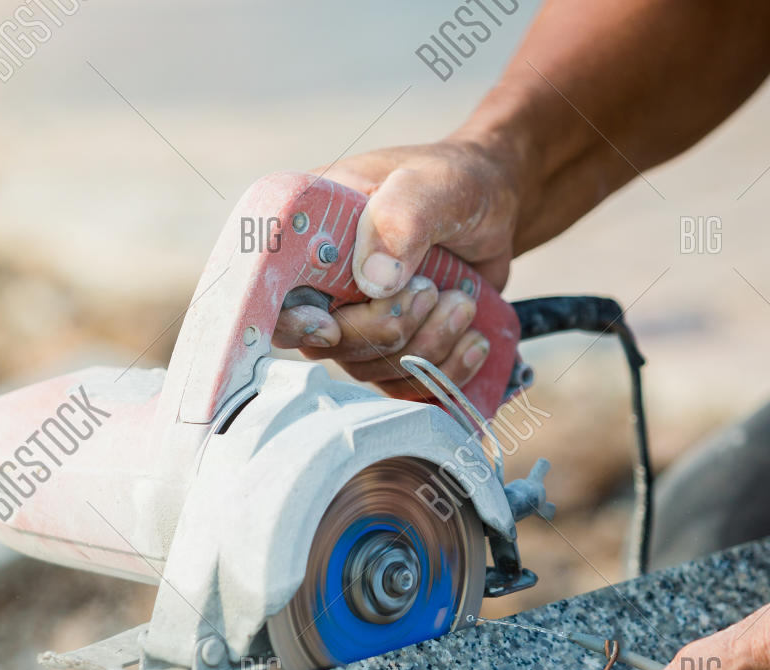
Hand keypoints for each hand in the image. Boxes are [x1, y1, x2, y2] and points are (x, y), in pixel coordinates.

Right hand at [271, 138, 520, 390]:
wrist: (495, 205)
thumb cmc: (456, 182)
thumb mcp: (434, 185)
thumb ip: (402, 219)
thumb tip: (373, 281)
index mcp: (311, 237)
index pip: (274, 292)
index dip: (292, 322)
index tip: (330, 327)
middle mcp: (324, 284)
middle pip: (327, 344)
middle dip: (387, 330)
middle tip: (432, 289)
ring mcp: (358, 320)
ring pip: (370, 370)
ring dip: (426, 348)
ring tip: (463, 302)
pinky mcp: (393, 347)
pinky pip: (403, 386)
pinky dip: (444, 374)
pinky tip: (474, 339)